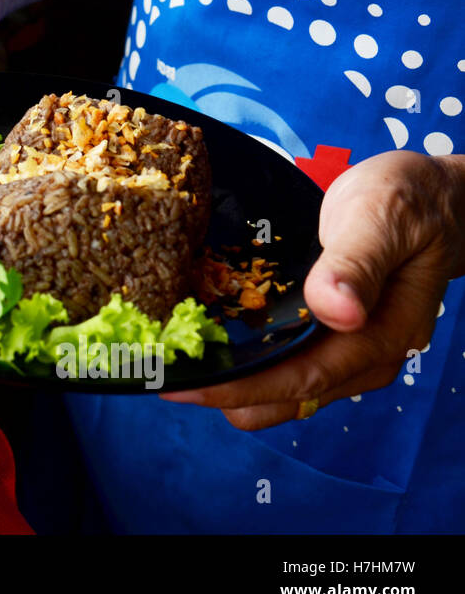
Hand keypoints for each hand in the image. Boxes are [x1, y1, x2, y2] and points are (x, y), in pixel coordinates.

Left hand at [163, 151, 464, 429]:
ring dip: (229, 379)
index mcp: (378, 337)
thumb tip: (334, 310)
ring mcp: (344, 350)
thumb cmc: (411, 203)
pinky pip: (280, 362)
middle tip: (158, 373)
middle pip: (282, 396)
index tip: (183, 387)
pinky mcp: (327, 335)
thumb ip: (357, 263)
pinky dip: (243, 360)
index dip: (238, 389)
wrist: (433, 197)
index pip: (300, 381)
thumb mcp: (383, 218)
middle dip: (222, 391)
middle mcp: (361, 356)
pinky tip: (203, 339)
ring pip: (278, 388)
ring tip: (171, 359)